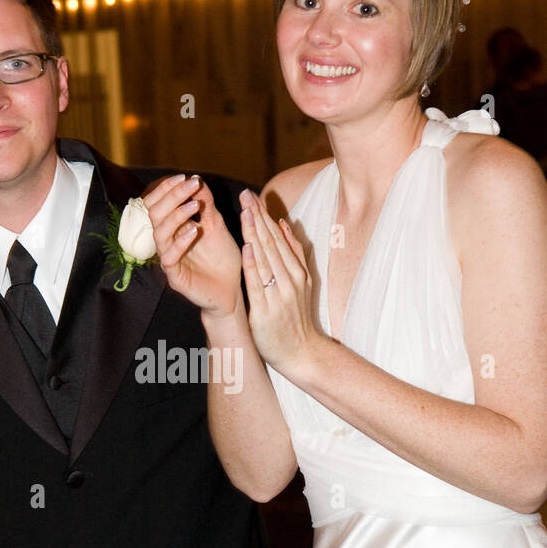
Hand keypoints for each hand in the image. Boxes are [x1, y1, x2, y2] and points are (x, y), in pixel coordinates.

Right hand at [144, 173, 242, 315]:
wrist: (232, 291)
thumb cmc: (222, 259)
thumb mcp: (216, 226)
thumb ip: (206, 206)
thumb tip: (196, 180)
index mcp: (173, 228)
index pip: (157, 203)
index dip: (167, 188)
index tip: (186, 178)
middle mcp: (167, 242)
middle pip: (154, 214)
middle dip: (172, 196)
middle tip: (191, 186)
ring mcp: (169, 260)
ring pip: (159, 234)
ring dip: (176, 215)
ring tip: (194, 206)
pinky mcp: (175, 277)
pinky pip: (169, 257)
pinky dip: (181, 241)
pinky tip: (195, 230)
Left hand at [240, 189, 326, 377]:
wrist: (301, 353)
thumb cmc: (296, 318)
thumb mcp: (302, 282)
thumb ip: (294, 254)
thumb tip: (284, 224)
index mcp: (297, 271)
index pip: (277, 237)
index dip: (264, 215)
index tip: (251, 196)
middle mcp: (290, 279)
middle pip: (271, 242)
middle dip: (257, 217)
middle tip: (245, 195)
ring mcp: (279, 294)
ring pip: (265, 258)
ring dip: (254, 233)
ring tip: (244, 211)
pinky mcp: (267, 310)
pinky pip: (258, 283)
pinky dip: (253, 264)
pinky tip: (247, 247)